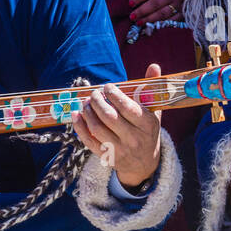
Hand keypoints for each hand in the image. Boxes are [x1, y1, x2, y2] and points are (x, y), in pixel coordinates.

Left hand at [71, 63, 162, 189]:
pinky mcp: (106, 157)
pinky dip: (79, 127)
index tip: (107, 87)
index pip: (128, 108)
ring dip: (88, 112)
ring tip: (86, 102)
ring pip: (97, 129)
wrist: (144, 164)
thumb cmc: (147, 131)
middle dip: (97, 102)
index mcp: (147, 125)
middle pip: (110, 117)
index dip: (115, 95)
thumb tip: (154, 66)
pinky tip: (76, 115)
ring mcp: (119, 150)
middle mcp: (134, 139)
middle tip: (94, 93)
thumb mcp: (154, 112)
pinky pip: (89, 141)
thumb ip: (151, 89)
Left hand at [129, 0, 189, 23]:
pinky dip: (162, 24)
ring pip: (163, 13)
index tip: (130, 4)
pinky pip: (172, 20)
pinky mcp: (183, 12)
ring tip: (140, 23)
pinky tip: (153, 26)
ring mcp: (178, 3)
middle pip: (155, 3)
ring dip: (150, 19)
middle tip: (132, 17)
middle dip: (142, 11)